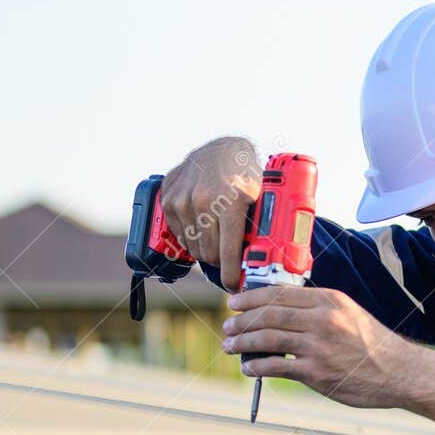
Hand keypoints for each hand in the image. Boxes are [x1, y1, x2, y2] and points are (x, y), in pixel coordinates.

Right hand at [160, 136, 260, 290]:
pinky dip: (192, 237)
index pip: (228, 254)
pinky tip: (203, 226)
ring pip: (193, 247)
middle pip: (210, 254)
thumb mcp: (261, 198)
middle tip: (230, 257)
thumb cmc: (246, 176)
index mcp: (231, 203)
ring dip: (206, 250)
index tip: (233, 285)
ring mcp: (182, 200)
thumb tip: (266, 264)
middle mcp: (203, 201)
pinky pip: (179, 235)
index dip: (231, 276)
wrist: (222, 149)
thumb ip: (262, 228)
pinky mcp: (168, 199)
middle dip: (221, 262)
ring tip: (218, 239)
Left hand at [222, 286, 434, 427]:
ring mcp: (318, 345)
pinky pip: (275, 366)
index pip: (280, 293)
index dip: (252, 298)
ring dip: (242, 342)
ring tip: (230, 346)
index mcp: (328, 300)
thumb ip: (318, 310)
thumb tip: (280, 312)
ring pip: (266, 339)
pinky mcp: (316, 372)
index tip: (235, 303)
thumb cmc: (373, 344)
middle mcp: (322, 319)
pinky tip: (248, 368)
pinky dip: (256, 366)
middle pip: (268, 315)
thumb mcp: (348, 314)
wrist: (399, 372)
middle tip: (228, 327)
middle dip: (242, 321)